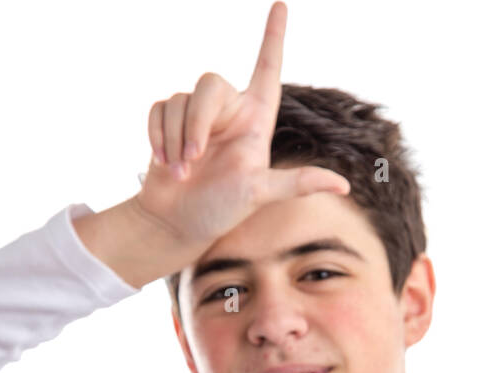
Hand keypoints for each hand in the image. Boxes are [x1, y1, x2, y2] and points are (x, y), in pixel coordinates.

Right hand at [135, 1, 350, 253]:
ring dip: (176, 140)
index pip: (267, 70)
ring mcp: (198, 115)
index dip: (273, 38)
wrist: (179, 222)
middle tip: (194, 160)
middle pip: (210, 84)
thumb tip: (344, 185)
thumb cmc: (223, 210)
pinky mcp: (169, 120)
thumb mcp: (262, 194)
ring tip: (182, 172)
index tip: (281, 4)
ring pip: (181, 100)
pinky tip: (164, 163)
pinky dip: (157, 138)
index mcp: (256, 120)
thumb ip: (298, 183)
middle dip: (198, 123)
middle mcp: (229, 111)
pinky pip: (159, 111)